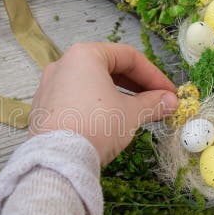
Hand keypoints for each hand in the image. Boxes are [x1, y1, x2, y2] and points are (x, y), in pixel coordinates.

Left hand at [30, 42, 178, 165]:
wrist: (59, 159)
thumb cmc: (97, 126)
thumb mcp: (131, 113)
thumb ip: (153, 103)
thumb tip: (170, 101)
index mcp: (85, 55)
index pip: (129, 57)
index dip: (154, 75)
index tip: (169, 93)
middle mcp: (64, 64)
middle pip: (109, 68)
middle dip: (137, 86)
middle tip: (157, 103)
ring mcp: (49, 86)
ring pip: (91, 84)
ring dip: (117, 96)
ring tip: (136, 114)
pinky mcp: (43, 108)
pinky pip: (75, 99)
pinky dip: (96, 106)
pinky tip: (108, 123)